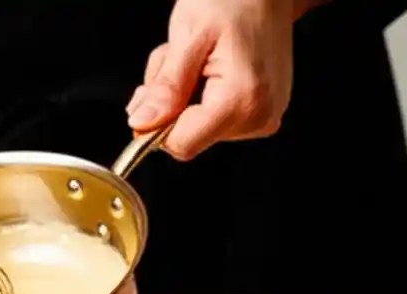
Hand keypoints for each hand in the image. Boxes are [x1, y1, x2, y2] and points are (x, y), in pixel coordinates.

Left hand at [126, 0, 299, 160]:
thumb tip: (142, 124)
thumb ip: (167, 87)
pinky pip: (214, 120)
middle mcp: (258, 117)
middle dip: (170, 102)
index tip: (151, 92)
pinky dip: (199, 96)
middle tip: (177, 60)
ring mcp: (263, 118)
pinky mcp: (262, 114)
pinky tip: (208, 67)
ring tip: (197, 58)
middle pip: (188, 136)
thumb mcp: (188, 36)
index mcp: (241, 100)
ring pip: (197, 128)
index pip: (181, 144)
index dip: (156, 123)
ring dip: (183, 96)